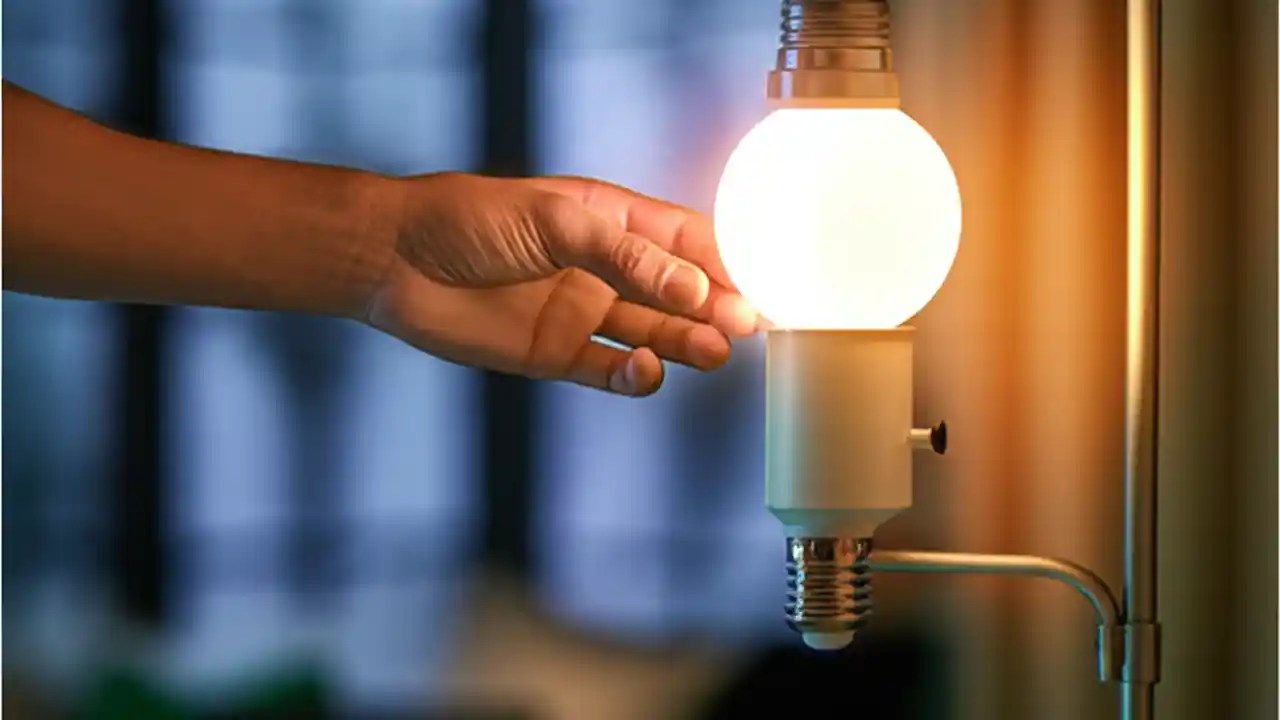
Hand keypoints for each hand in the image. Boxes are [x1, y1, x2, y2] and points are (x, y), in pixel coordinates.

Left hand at [363, 172, 759, 395]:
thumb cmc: (469, 219)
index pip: (683, 240)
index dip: (724, 262)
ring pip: (652, 332)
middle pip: (677, 291)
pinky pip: (610, 369)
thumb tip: (696, 286)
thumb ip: (625, 256)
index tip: (760, 284)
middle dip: (714, 307)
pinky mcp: (557, 354)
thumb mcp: (555, 222)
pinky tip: (650, 372)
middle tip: (748, 326)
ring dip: (685, 342)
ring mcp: (582, 312)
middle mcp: (603, 267)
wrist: (394, 260)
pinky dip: (635, 375)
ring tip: (715, 352)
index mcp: (608, 220)